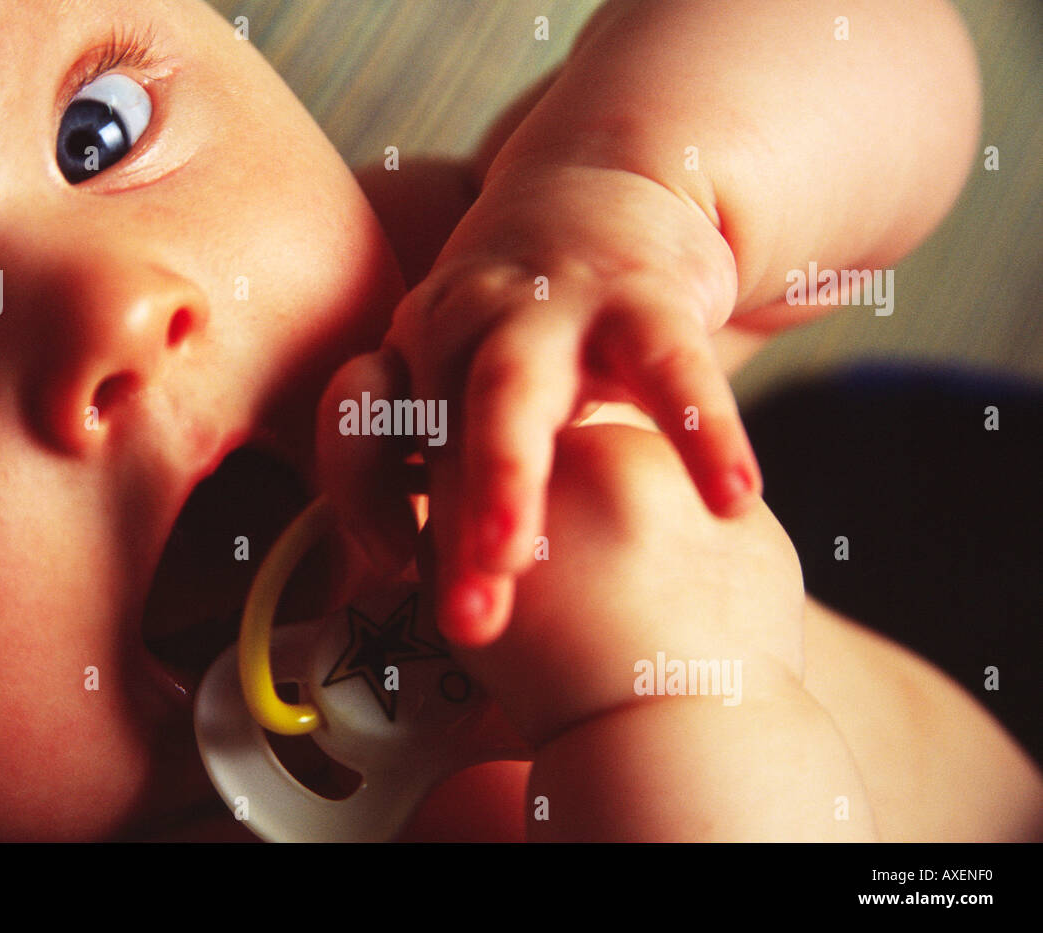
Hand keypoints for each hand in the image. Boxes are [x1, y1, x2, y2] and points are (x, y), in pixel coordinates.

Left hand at [318, 166, 760, 645]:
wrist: (607, 188)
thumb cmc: (527, 326)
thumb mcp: (465, 375)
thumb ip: (437, 467)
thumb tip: (406, 595)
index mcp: (417, 352)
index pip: (363, 426)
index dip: (363, 497)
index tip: (394, 573)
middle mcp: (464, 324)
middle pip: (436, 422)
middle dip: (438, 522)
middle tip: (462, 623)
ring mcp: (548, 306)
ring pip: (516, 387)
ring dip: (507, 474)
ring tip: (519, 562)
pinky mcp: (644, 296)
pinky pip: (670, 364)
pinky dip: (700, 430)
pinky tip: (733, 500)